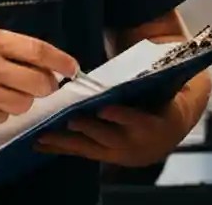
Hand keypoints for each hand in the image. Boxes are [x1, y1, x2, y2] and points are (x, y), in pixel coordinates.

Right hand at [0, 27, 78, 126]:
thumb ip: (13, 50)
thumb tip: (51, 68)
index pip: (38, 51)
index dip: (60, 61)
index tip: (73, 69)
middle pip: (38, 82)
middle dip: (46, 86)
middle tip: (42, 86)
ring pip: (24, 103)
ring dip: (22, 101)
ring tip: (5, 92)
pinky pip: (3, 117)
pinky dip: (1, 112)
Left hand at [34, 81, 201, 166]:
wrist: (170, 130)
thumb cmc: (164, 98)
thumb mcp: (166, 87)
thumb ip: (152, 78)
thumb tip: (142, 53)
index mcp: (157, 125)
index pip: (139, 121)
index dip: (122, 117)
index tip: (105, 109)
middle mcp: (138, 145)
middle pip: (111, 138)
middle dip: (89, 129)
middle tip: (69, 120)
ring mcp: (121, 154)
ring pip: (92, 148)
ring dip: (67, 142)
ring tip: (44, 134)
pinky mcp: (107, 157)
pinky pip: (82, 153)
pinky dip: (61, 148)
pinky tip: (40, 144)